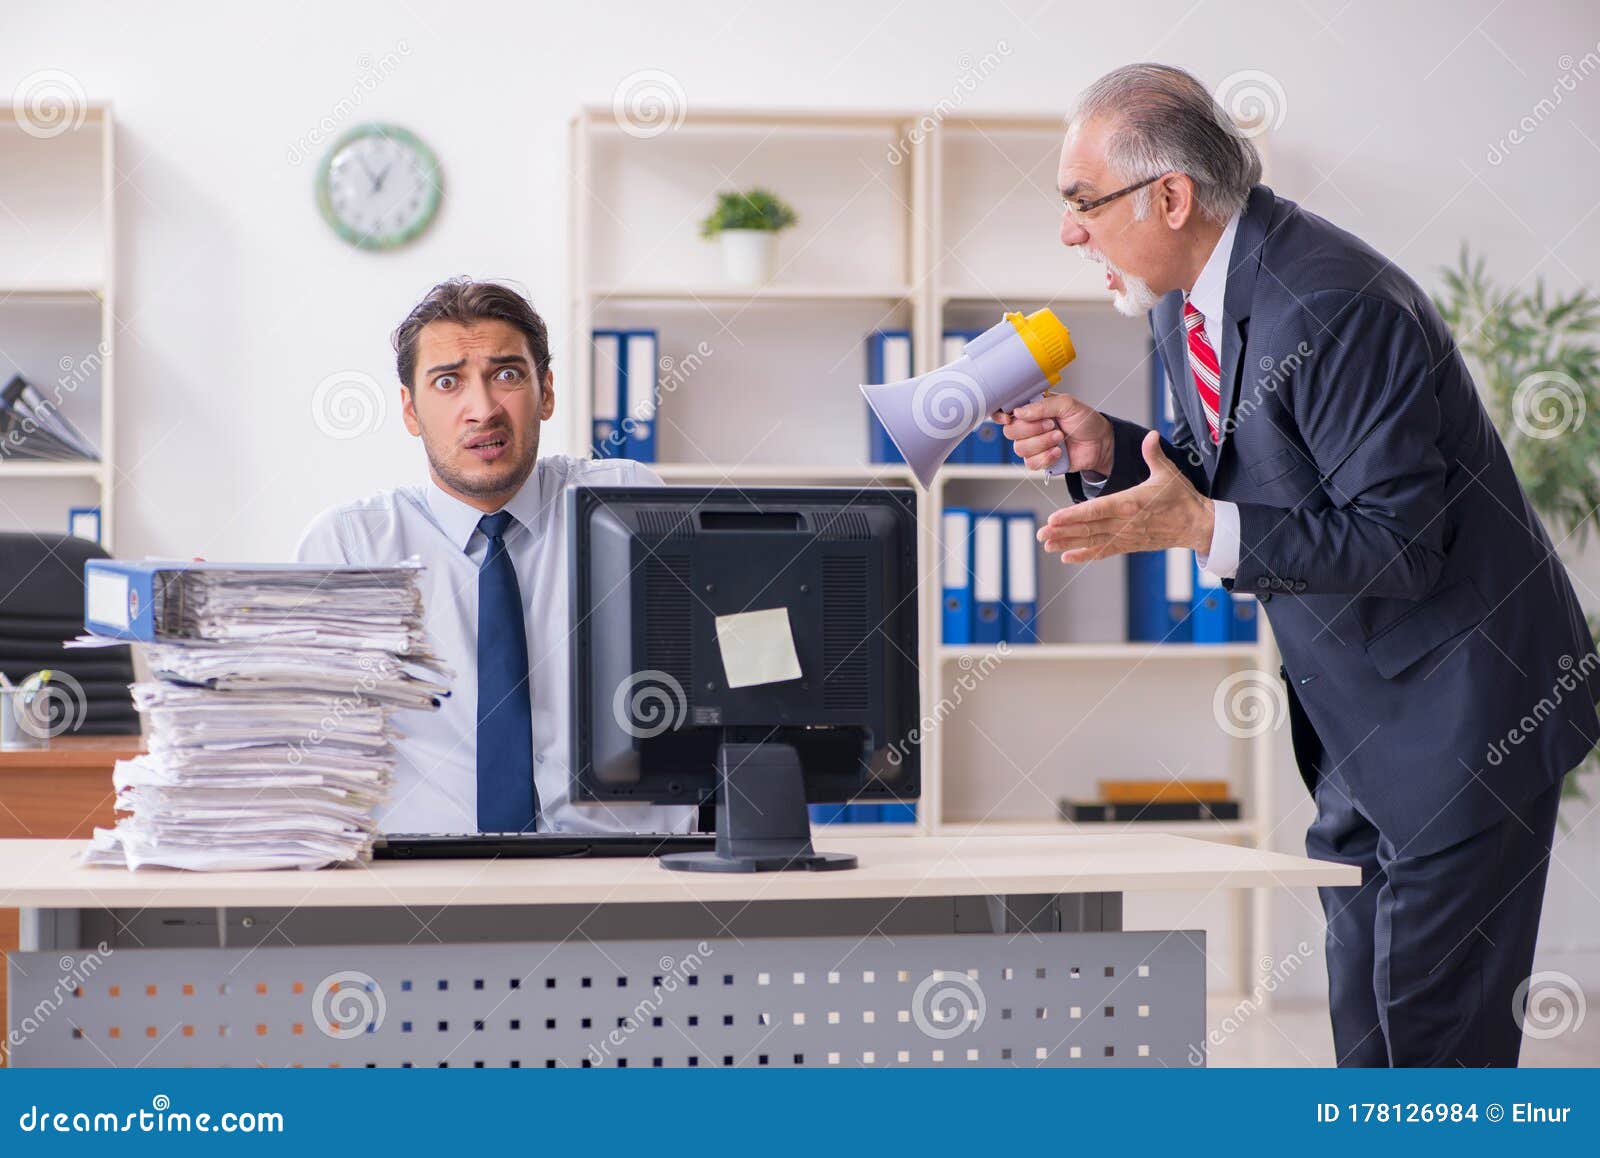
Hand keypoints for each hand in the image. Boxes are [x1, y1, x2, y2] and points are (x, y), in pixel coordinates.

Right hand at [991, 393, 1113, 474]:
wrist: (1100, 443)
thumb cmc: (1085, 421)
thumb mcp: (1068, 404)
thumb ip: (1043, 405)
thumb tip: (1019, 411)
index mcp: (1032, 409)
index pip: (1005, 411)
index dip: (1002, 415)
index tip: (1010, 417)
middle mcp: (1029, 427)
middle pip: (1010, 432)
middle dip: (1032, 430)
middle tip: (1052, 425)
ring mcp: (1033, 445)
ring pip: (1020, 449)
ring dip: (1042, 443)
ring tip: (1060, 438)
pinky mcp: (1040, 461)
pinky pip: (1031, 463)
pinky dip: (1046, 457)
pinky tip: (1059, 452)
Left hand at [1038, 431, 1214, 561]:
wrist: (1197, 525)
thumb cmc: (1182, 497)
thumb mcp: (1168, 473)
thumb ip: (1153, 454)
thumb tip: (1151, 434)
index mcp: (1131, 503)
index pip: (1096, 510)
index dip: (1074, 515)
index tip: (1054, 518)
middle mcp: (1125, 523)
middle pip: (1088, 528)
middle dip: (1063, 531)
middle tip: (1041, 533)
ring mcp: (1126, 536)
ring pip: (1092, 541)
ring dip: (1068, 544)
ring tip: (1047, 544)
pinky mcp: (1129, 545)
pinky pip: (1104, 552)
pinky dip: (1085, 555)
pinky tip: (1067, 557)